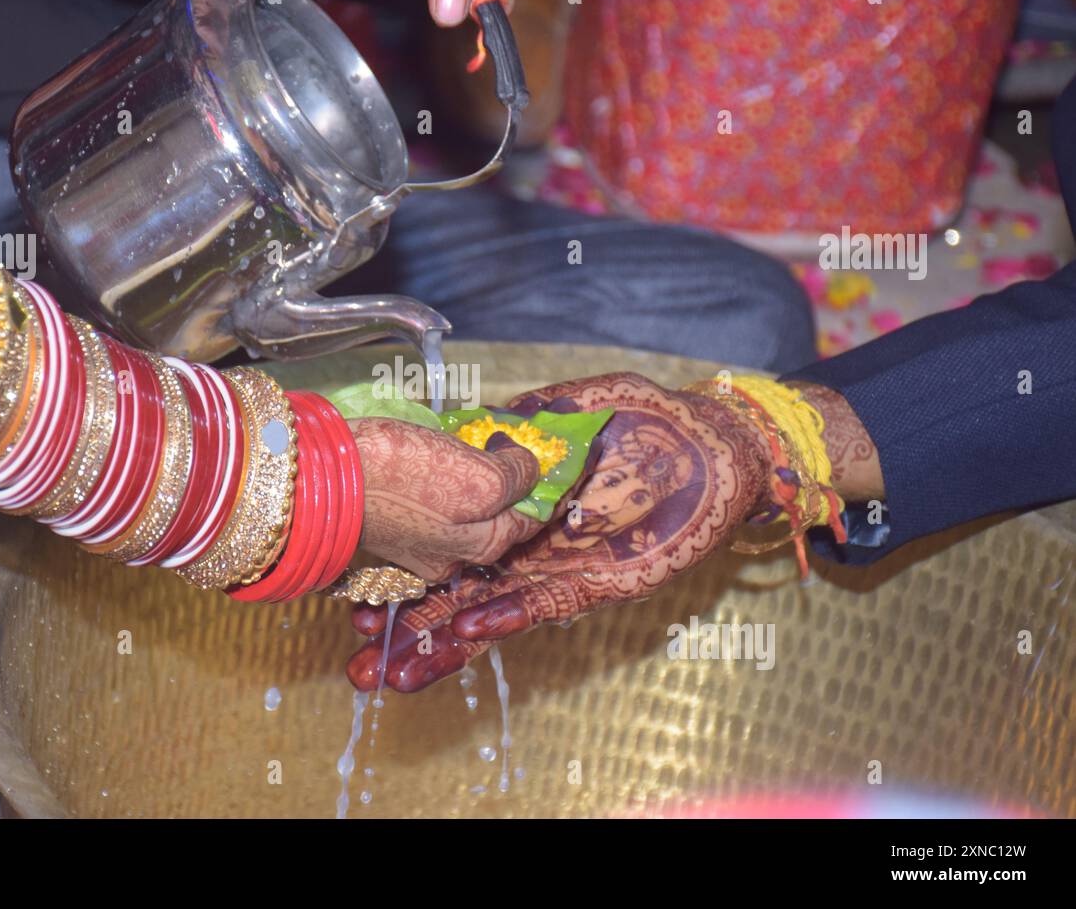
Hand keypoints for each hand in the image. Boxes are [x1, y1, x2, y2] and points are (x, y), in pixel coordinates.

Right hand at [346, 373, 774, 690]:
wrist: (719, 451)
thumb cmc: (655, 423)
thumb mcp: (588, 402)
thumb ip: (540, 410)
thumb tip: (494, 414)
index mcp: (515, 509)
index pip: (447, 545)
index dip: (405, 566)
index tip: (357, 584)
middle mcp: (523, 548)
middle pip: (454, 594)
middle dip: (408, 629)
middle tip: (357, 658)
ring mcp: (553, 568)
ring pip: (487, 612)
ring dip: (445, 640)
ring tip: (397, 673)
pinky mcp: (591, 582)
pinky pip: (540, 603)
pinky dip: (504, 616)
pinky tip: (468, 627)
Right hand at [351, 416, 542, 581]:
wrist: (323, 477)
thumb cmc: (407, 477)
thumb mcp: (481, 477)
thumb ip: (516, 475)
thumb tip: (528, 466)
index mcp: (484, 547)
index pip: (535, 515)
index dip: (549, 481)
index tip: (558, 450)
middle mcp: (454, 557)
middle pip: (498, 513)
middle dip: (511, 478)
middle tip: (515, 439)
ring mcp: (418, 545)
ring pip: (462, 506)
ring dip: (475, 475)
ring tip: (480, 440)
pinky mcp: (389, 525)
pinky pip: (428, 501)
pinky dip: (440, 478)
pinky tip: (440, 452)